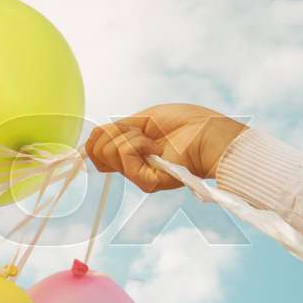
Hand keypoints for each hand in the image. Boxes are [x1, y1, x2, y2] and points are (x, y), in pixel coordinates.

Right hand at [84, 104, 246, 192]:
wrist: (209, 133)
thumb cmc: (186, 123)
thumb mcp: (143, 120)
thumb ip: (117, 130)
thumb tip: (93, 137)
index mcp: (132, 153)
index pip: (96, 151)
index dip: (99, 137)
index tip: (120, 127)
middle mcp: (133, 167)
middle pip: (98, 153)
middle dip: (115, 132)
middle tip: (143, 132)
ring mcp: (139, 176)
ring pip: (107, 153)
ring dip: (130, 136)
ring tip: (154, 140)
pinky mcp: (147, 182)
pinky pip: (123, 157)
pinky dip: (137, 144)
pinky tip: (157, 147)